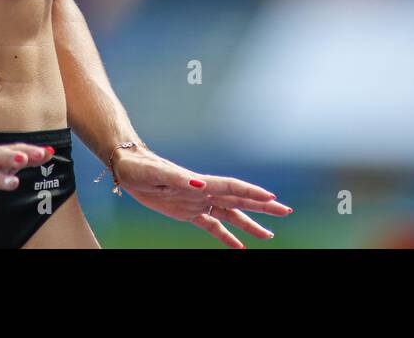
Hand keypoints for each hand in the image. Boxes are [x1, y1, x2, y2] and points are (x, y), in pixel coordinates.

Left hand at [111, 147, 291, 247]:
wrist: (128, 167)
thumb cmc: (141, 167)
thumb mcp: (157, 173)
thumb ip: (179, 179)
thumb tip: (201, 183)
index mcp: (199, 182)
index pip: (232, 187)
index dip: (252, 192)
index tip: (272, 198)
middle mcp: (204, 191)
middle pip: (240, 200)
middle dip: (263, 206)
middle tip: (285, 211)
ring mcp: (198, 202)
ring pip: (231, 214)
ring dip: (250, 224)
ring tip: (269, 235)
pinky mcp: (188, 212)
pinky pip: (213, 227)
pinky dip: (227, 237)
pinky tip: (240, 248)